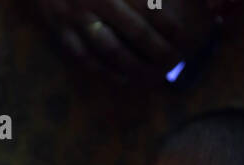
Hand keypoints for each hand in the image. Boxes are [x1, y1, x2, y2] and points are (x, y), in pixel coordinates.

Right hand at [35, 0, 214, 80]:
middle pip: (136, 33)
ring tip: (156, 76)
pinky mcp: (61, 33)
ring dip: (138, 68)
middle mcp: (92, 1)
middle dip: (160, 50)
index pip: (147, 6)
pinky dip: (109, 73)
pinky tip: (126, 79)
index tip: (181, 35)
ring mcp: (76, 20)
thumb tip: (156, 2)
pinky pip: (89, 61)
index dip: (167, 24)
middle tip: (175, 60)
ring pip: (114, 53)